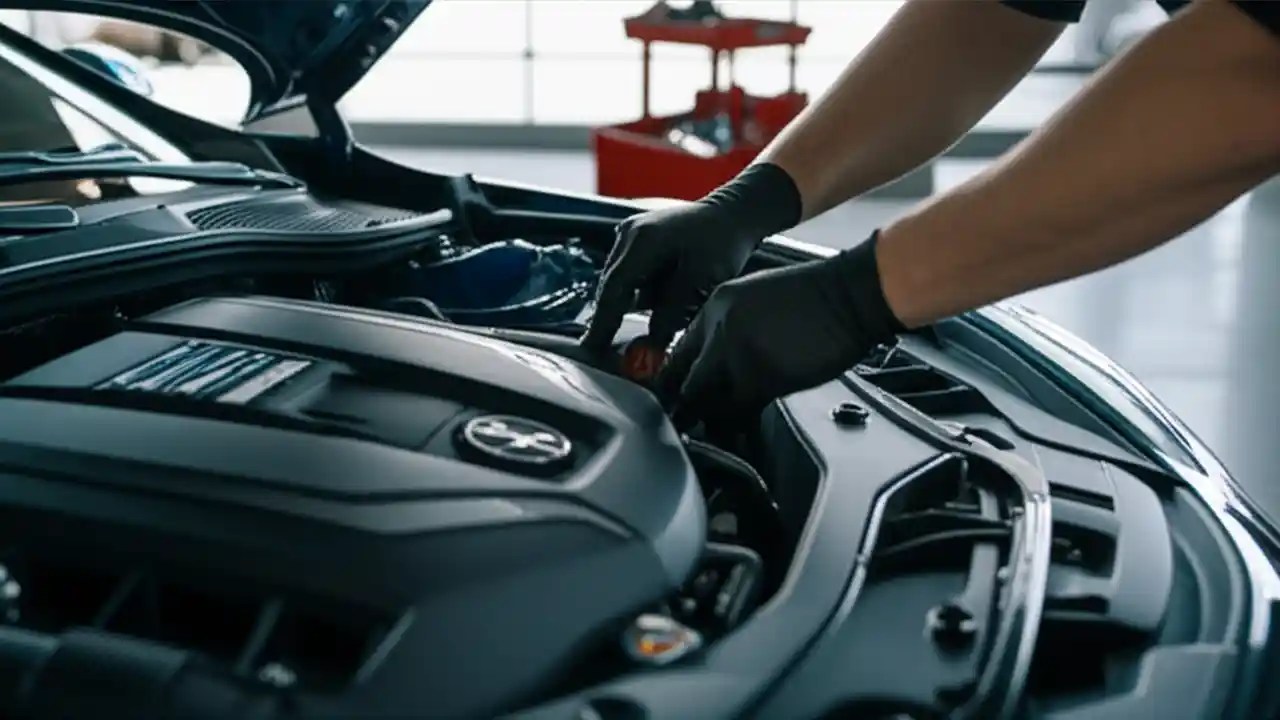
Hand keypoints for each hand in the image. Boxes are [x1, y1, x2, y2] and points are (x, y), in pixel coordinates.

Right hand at [581, 164, 802, 350]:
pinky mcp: (639, 239)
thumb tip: (652, 341)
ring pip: (622, 281)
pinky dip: (640, 291)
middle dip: (612, 316)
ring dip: (632, 302)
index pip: (614, 288)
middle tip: (605, 348)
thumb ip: (673, 310)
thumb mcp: (702, 279)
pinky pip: (632, 272)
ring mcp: (632, 233)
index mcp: (642, 240)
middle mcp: (630, 234)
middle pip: (613, 285)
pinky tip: (660, 298)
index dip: (602, 321)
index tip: (592, 348)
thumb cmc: (722, 242)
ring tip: (648, 319)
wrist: (733, 213)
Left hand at [657, 236, 904, 427]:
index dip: (675, 378)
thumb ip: (733, 328)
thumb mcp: (760, 299)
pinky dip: (735, 429)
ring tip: (710, 434)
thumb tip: (721, 362)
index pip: (680, 349)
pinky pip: (736, 414)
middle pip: (684, 378)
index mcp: (717, 306)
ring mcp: (737, 354)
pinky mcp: (760, 378)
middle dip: (682, 405)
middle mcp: (719, 329)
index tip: (674, 396)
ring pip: (704, 400)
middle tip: (681, 423)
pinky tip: (738, 436)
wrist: (851, 294)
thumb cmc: (819, 298)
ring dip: (708, 420)